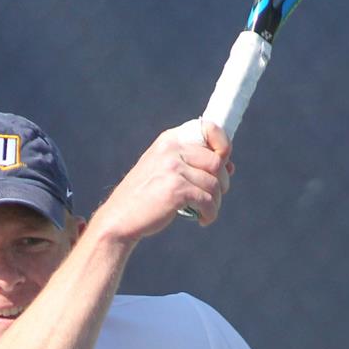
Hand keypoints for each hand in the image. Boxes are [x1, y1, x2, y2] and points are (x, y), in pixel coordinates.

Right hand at [90, 121, 233, 241]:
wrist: (119, 219)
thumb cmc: (144, 196)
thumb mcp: (163, 169)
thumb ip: (191, 163)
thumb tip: (230, 166)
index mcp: (169, 140)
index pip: (209, 128)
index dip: (224, 145)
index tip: (225, 163)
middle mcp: (171, 149)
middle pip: (217, 161)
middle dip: (222, 182)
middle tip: (212, 197)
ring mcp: (173, 168)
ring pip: (215, 184)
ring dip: (215, 202)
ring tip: (205, 212)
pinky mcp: (177, 190)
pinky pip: (208, 201)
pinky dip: (210, 214)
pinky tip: (202, 220)